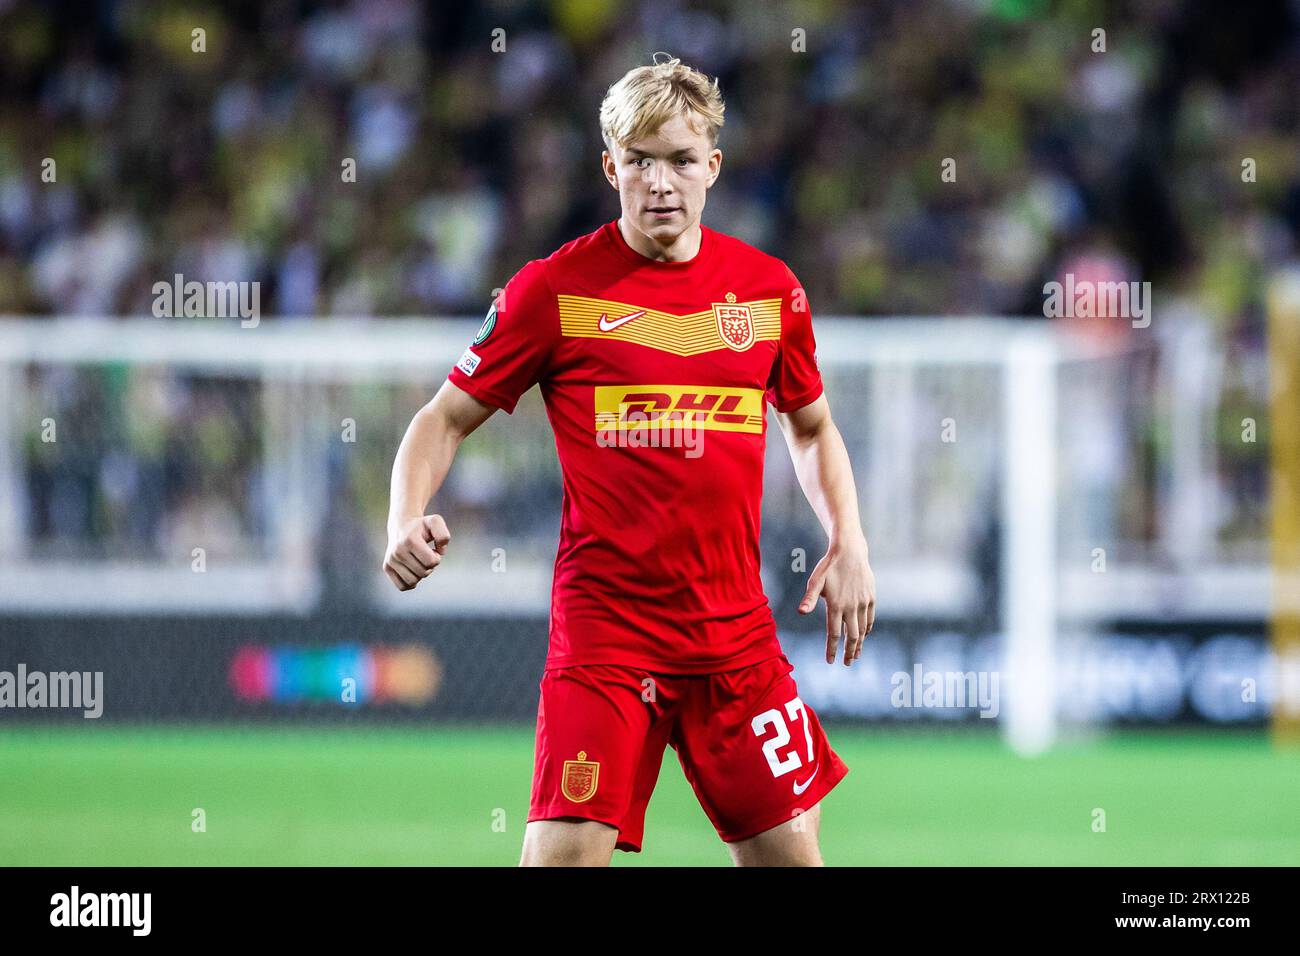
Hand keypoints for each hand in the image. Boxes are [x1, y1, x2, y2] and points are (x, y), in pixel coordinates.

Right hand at [383, 514, 450, 590]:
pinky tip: (413, 571)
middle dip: (430, 566)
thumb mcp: (436, 522)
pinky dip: (411, 583)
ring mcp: (390, 560)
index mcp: (410, 540)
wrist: (401, 525)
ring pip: (413, 582)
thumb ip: (443, 535)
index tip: (433, 550)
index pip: (431, 562)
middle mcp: (397, 551)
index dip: (437, 558)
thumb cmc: (421, 526)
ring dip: (421, 574)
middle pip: (423, 573)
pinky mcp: (386, 567)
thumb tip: (441, 552)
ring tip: (419, 562)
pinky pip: (402, 586)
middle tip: (426, 556)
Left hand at [798, 535, 875, 665]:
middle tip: (848, 663)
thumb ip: (809, 598)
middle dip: (849, 652)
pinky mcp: (871, 597)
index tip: (830, 661)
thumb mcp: (815, 581)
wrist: (850, 551)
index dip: (832, 649)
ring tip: (856, 654)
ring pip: (863, 629)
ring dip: (860, 643)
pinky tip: (865, 634)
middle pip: (852, 636)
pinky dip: (867, 628)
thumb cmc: (828, 566)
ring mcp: (864, 602)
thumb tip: (800, 612)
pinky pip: (870, 618)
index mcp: (836, 605)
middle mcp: (852, 607)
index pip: (834, 633)